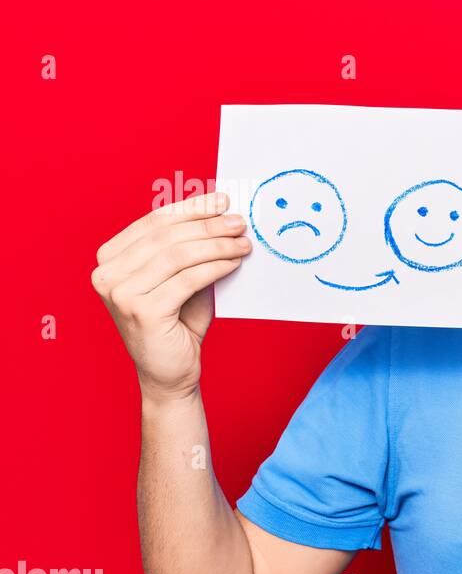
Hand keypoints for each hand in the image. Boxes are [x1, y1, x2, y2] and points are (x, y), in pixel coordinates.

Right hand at [91, 191, 251, 402]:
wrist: (170, 373)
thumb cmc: (177, 323)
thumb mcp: (180, 278)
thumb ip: (189, 250)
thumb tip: (221, 215)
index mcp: (110, 259)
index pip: (154, 222)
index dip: (190, 208)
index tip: (221, 200)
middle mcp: (107, 274)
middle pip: (166, 237)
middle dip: (208, 225)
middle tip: (239, 222)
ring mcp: (120, 294)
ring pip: (178, 256)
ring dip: (216, 245)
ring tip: (243, 242)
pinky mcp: (143, 311)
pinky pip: (187, 279)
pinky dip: (215, 267)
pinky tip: (234, 262)